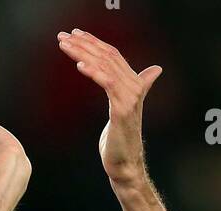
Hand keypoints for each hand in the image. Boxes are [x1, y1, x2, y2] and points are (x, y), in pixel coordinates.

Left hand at [56, 29, 161, 187]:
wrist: (125, 165)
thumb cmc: (121, 140)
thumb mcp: (126, 109)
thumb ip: (139, 86)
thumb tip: (156, 70)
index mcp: (134, 84)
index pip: (112, 54)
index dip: (94, 42)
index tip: (75, 34)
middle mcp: (134, 87)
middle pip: (107, 56)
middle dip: (84, 44)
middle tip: (64, 36)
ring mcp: (130, 97)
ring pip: (105, 66)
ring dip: (83, 54)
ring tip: (65, 46)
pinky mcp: (122, 109)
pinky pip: (107, 83)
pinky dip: (94, 72)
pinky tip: (80, 65)